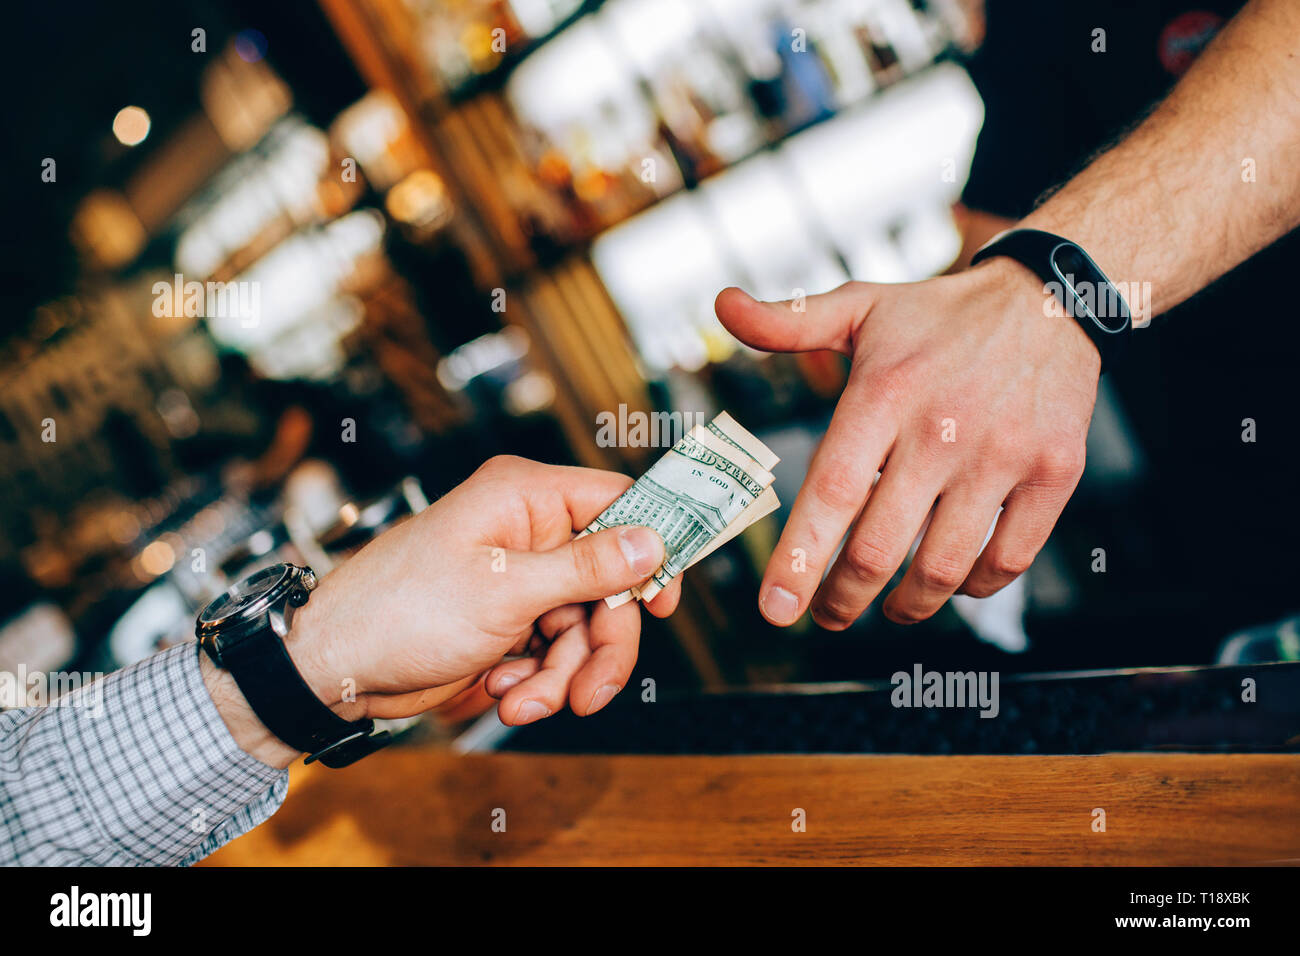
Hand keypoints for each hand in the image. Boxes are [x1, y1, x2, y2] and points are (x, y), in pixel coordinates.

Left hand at [287, 456, 679, 727]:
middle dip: (598, 646)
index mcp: (525, 497)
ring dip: (561, 674)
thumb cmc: (400, 610)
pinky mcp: (507, 619)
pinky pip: (553, 650)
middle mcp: (527, 531)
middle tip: (589, 694)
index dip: (652, 549)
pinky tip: (501, 691)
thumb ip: (587, 569)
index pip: (619, 503)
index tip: (666, 602)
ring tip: (521, 701)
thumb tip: (653, 542)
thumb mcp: (504, 591)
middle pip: (609, 584)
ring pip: (584, 627)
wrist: (335, 668)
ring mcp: (518, 578)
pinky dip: (537, 680)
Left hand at [715, 256, 1099, 628]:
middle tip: (825, 614)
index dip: (799, 559)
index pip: (833, 492)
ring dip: (905, 606)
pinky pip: (1007, 560)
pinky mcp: (1054, 474)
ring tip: (885, 609)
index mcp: (884, 393)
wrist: (1052, 297)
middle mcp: (943, 430)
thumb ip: (787, 322)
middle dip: (841, 599)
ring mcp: (1004, 455)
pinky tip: (949, 583)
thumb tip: (722, 306)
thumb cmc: (939, 314)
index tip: (774, 609)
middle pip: (879, 547)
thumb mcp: (861, 305)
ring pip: (942, 567)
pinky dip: (972, 587)